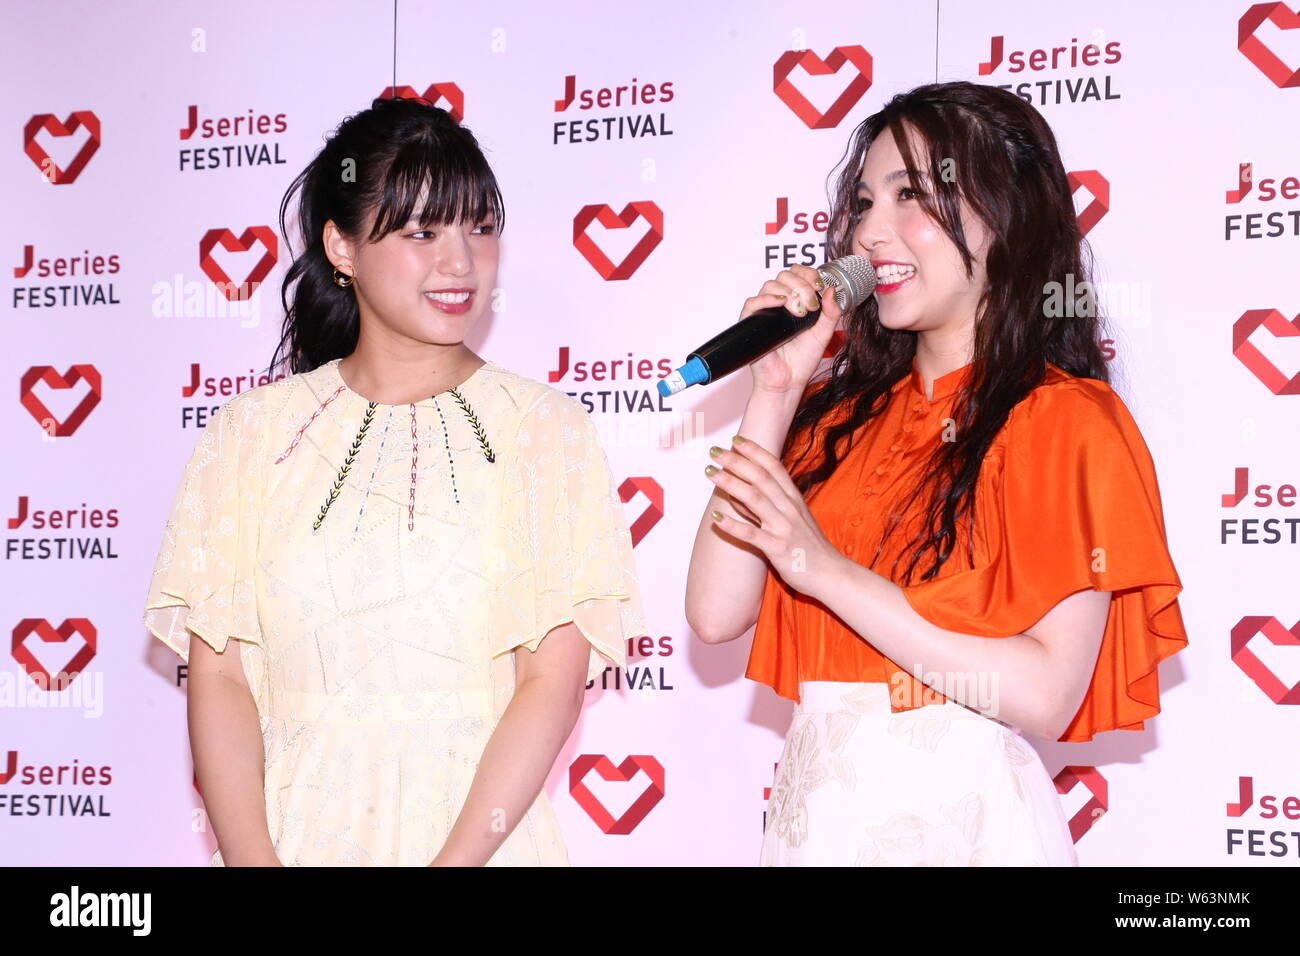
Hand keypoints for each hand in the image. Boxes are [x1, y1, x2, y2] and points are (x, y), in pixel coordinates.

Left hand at [704, 435, 845, 600]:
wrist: (831, 575)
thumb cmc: (810, 547)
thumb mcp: (793, 520)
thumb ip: (769, 505)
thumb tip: (739, 492)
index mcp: (794, 499)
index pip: (774, 468)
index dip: (755, 452)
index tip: (735, 440)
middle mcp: (789, 509)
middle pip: (761, 478)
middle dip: (737, 462)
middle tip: (716, 451)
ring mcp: (784, 528)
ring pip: (754, 499)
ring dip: (731, 483)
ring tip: (711, 472)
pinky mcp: (778, 549)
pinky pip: (752, 535)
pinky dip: (733, 525)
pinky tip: (716, 518)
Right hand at [740, 264, 845, 397]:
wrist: (788, 381)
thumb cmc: (803, 360)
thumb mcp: (824, 333)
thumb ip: (831, 313)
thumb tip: (832, 290)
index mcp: (796, 301)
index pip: (798, 274)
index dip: (809, 274)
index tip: (819, 286)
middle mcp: (780, 303)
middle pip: (785, 276)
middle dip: (801, 285)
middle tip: (811, 305)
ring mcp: (765, 311)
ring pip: (770, 285)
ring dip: (789, 292)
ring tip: (799, 311)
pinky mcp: (751, 322)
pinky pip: (753, 302)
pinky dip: (767, 298)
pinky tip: (781, 302)